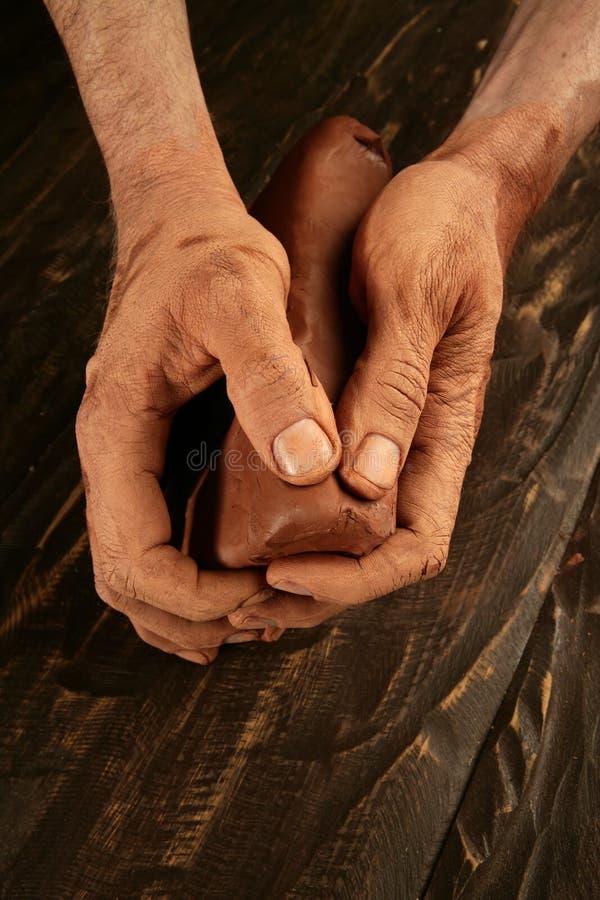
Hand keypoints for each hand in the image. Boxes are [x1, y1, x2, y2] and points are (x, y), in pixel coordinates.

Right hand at [77, 173, 339, 660]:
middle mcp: (112, 453)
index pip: (133, 557)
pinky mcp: (153, 450)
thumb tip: (309, 469)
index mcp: (118, 431)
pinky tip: (234, 584)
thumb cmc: (209, 254)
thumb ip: (271, 380)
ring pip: (135, 568)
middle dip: (192, 615)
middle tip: (264, 614)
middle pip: (127, 579)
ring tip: (251, 618)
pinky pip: (155, 536)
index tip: (261, 590)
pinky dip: (188, 578)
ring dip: (186, 609)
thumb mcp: (245, 300)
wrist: (181, 223)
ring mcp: (129, 455)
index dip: (195, 596)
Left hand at [230, 121, 532, 631]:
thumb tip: (367, 484)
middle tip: (236, 599)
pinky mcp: (365, 413)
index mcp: (445, 430)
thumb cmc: (440, 234)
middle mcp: (420, 446)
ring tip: (229, 578)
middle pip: (376, 557)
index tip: (282, 572)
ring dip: (297, 568)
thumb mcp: (414, 296)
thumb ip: (394, 385)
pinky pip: (334, 490)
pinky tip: (242, 522)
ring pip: (352, 534)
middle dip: (312, 592)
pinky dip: (292, 522)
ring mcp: (393, 434)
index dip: (352, 579)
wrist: (452, 195)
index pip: (415, 546)